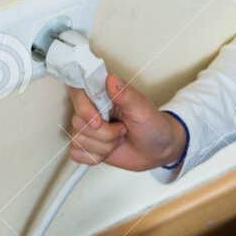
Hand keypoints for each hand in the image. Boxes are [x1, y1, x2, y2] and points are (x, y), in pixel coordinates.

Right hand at [67, 71, 186, 170]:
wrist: (158, 150)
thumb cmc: (153, 126)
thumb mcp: (143, 109)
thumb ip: (125, 94)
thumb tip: (111, 79)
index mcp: (104, 94)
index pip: (77, 92)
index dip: (84, 108)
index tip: (99, 121)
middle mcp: (92, 109)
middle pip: (78, 122)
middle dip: (104, 133)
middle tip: (122, 130)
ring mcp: (88, 128)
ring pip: (78, 140)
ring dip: (103, 146)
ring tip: (119, 139)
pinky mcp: (87, 145)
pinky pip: (77, 153)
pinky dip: (95, 157)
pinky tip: (109, 151)